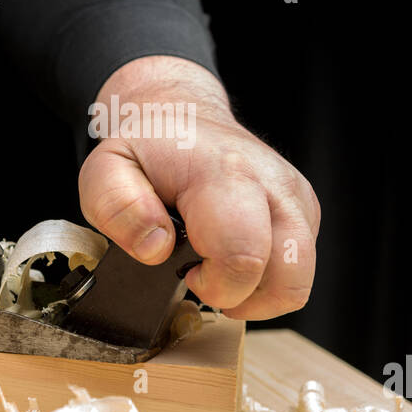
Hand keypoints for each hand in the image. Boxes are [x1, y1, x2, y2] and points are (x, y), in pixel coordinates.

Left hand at [78, 57, 320, 320]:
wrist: (183, 114)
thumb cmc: (147, 148)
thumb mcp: (105, 172)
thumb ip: (119, 210)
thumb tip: (156, 248)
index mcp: (224, 175)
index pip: (243, 258)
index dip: (215, 286)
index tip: (188, 273)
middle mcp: (272, 183)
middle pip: (289, 277)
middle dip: (243, 297)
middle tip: (205, 277)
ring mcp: (294, 195)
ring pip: (301, 278)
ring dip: (260, 292)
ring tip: (220, 271)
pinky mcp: (305, 207)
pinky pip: (301, 264)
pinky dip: (269, 275)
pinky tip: (234, 253)